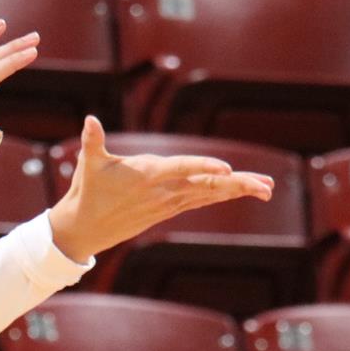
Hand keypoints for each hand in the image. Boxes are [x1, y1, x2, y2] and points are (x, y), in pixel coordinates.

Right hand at [47, 116, 274, 263]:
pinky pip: (201, 200)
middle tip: (266, 186)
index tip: (227, 168)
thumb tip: (90, 120)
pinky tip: (240, 190)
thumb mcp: (89, 164)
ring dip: (238, 191)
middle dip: (238, 185)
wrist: (82, 230)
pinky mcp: (167, 210)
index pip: (182, 168)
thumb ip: (93, 140)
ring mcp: (168, 203)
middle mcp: (163, 191)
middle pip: (207, 186)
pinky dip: (222, 195)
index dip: (205, 167)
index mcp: (147, 175)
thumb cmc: (86, 192)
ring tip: (266, 189)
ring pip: (209, 194)